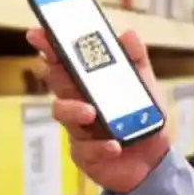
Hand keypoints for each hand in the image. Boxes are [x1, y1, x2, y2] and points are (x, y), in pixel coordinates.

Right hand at [26, 27, 169, 194]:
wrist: (155, 161)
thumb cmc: (143, 120)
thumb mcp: (146, 86)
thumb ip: (136, 60)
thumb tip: (127, 33)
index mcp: (90, 83)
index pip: (66, 60)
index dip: (50, 45)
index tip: (38, 33)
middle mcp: (78, 102)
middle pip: (57, 82)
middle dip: (52, 68)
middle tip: (55, 63)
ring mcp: (79, 128)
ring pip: (63, 113)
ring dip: (74, 110)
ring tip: (91, 112)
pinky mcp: (85, 154)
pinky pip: (84, 149)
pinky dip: (100, 147)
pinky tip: (114, 146)